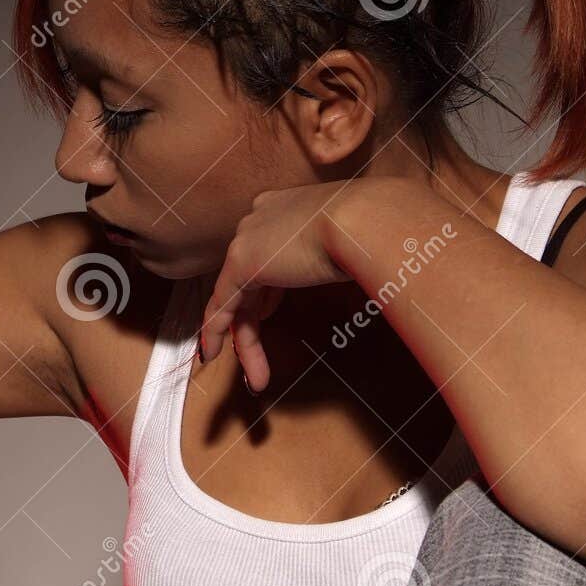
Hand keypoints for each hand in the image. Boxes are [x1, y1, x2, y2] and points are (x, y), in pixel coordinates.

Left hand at [198, 181, 355, 391]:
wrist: (367, 218)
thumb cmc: (374, 229)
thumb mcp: (350, 242)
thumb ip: (333, 256)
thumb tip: (348, 273)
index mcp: (284, 208)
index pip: (266, 256)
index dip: (266, 291)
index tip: (269, 313)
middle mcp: (261, 218)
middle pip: (249, 283)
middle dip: (254, 322)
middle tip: (262, 360)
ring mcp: (248, 239)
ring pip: (238, 300)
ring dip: (246, 343)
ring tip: (257, 377)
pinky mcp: (242, 261)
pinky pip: (221, 304)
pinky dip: (215, 331)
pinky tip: (211, 354)